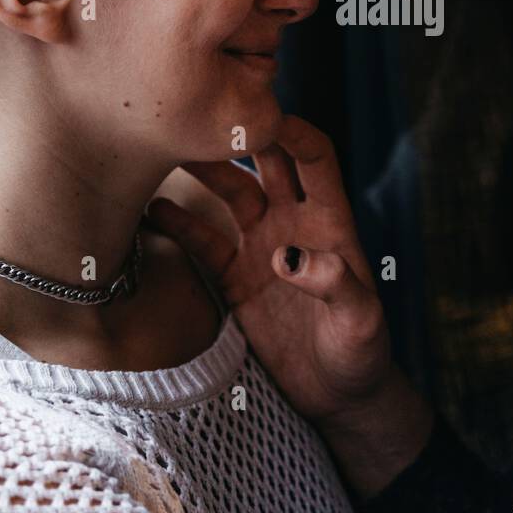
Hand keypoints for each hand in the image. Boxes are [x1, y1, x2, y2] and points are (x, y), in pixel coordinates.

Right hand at [144, 116, 392, 425]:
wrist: (340, 398)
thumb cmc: (362, 355)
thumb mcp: (360, 321)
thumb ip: (334, 284)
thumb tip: (288, 257)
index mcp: (331, 222)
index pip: (315, 157)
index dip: (292, 131)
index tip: (260, 114)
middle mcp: (295, 224)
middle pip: (266, 161)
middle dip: (238, 136)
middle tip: (201, 117)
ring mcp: (263, 248)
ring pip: (230, 193)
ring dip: (204, 171)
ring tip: (166, 151)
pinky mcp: (237, 279)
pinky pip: (204, 242)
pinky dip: (178, 223)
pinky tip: (150, 210)